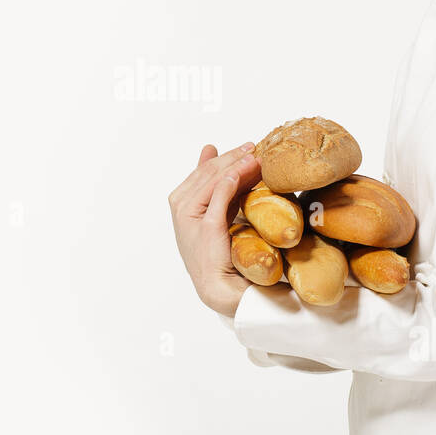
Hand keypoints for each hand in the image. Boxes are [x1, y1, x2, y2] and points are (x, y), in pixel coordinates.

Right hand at [168, 141, 264, 316]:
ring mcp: (190, 217)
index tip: (245, 147)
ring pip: (213, 180)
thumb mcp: (216, 212)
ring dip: (234, 164)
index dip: (225, 157)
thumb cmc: (220, 254)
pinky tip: (242, 170)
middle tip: (254, 147)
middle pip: (208, 172)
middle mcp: (181, 208)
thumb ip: (213, 185)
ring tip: (255, 156)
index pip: (203, 171)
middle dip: (232, 157)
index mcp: (180, 203)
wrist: (222, 287)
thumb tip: (210, 150)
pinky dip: (230, 180)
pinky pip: (219, 196)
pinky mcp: (206, 226)